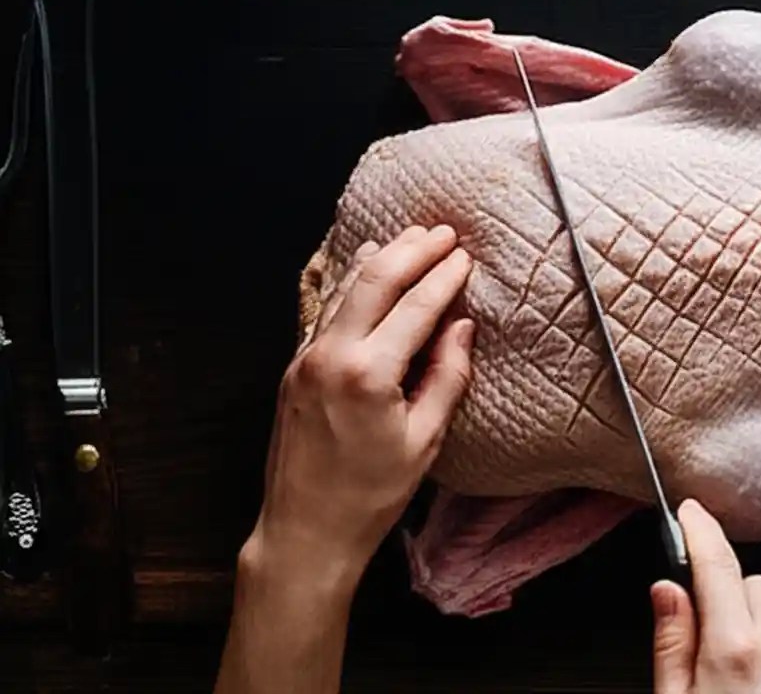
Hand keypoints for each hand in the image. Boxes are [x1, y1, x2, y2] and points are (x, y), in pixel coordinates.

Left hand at [245, 223, 474, 588]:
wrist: (305, 530)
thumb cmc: (371, 496)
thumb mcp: (424, 440)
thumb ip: (447, 377)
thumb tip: (461, 327)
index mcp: (368, 375)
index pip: (415, 307)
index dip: (444, 277)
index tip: (465, 256)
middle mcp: (330, 356)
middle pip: (375, 280)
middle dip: (412, 250)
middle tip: (442, 232)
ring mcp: (305, 359)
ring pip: (345, 289)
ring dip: (381, 260)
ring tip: (410, 239)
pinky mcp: (294, 369)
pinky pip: (327, 311)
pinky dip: (353, 285)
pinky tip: (369, 274)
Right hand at [650, 499, 760, 693]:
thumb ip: (671, 643)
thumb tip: (667, 593)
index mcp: (736, 650)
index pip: (717, 565)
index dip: (700, 531)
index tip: (690, 513)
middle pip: (754, 585)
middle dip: (728, 599)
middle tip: (706, 641)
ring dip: (756, 630)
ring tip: (736, 677)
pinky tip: (760, 687)